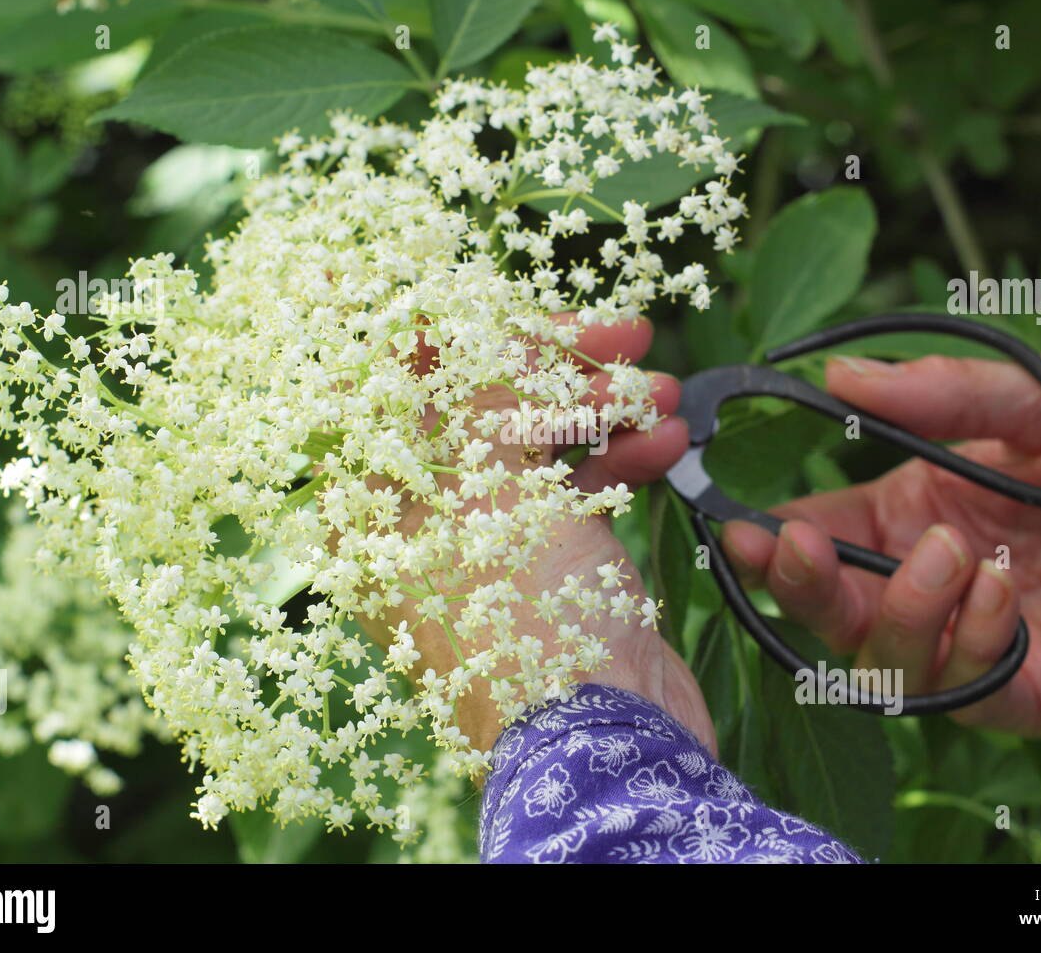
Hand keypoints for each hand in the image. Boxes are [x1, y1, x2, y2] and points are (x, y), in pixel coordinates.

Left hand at [380, 314, 713, 756]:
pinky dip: (618, 462)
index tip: (505, 298)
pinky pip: (576, 495)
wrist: (605, 741)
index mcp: (373, 511)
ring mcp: (487, 548)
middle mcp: (419, 526)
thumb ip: (481, 396)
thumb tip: (451, 323)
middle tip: (624, 334)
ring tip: (663, 392)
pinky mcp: (549, 571)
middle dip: (554, 370)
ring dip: (602, 412)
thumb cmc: (522, 613)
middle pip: (477, 413)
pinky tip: (667, 440)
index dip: (456, 335)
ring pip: (537, 448)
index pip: (400, 394)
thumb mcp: (495, 485)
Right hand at [723, 351, 1040, 735]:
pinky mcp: (1031, 692)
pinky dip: (966, 641)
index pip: (821, 535)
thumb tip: (834, 373)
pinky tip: (1003, 588)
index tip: (732, 517)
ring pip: (882, 660)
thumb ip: (944, 393)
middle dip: (801, 585)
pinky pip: (962, 690)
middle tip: (793, 548)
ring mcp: (980, 641)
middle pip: (832, 611)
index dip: (770, 536)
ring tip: (953, 551)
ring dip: (897, 608)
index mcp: (921, 512)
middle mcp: (937, 582)